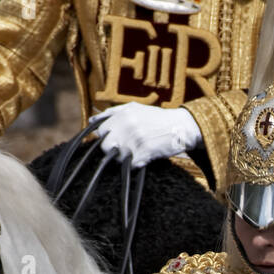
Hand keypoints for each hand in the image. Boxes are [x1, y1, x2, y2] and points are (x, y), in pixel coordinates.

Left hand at [88, 104, 202, 167]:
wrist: (181, 126)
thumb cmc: (157, 118)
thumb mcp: (134, 108)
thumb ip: (112, 113)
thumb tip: (92, 120)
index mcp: (123, 113)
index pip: (100, 131)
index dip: (106, 139)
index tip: (115, 141)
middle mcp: (127, 124)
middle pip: (106, 146)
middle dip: (112, 151)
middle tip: (124, 150)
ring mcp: (136, 138)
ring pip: (118, 158)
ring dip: (125, 159)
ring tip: (136, 152)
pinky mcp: (145, 151)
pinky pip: (132, 165)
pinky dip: (137, 164)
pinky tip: (145, 157)